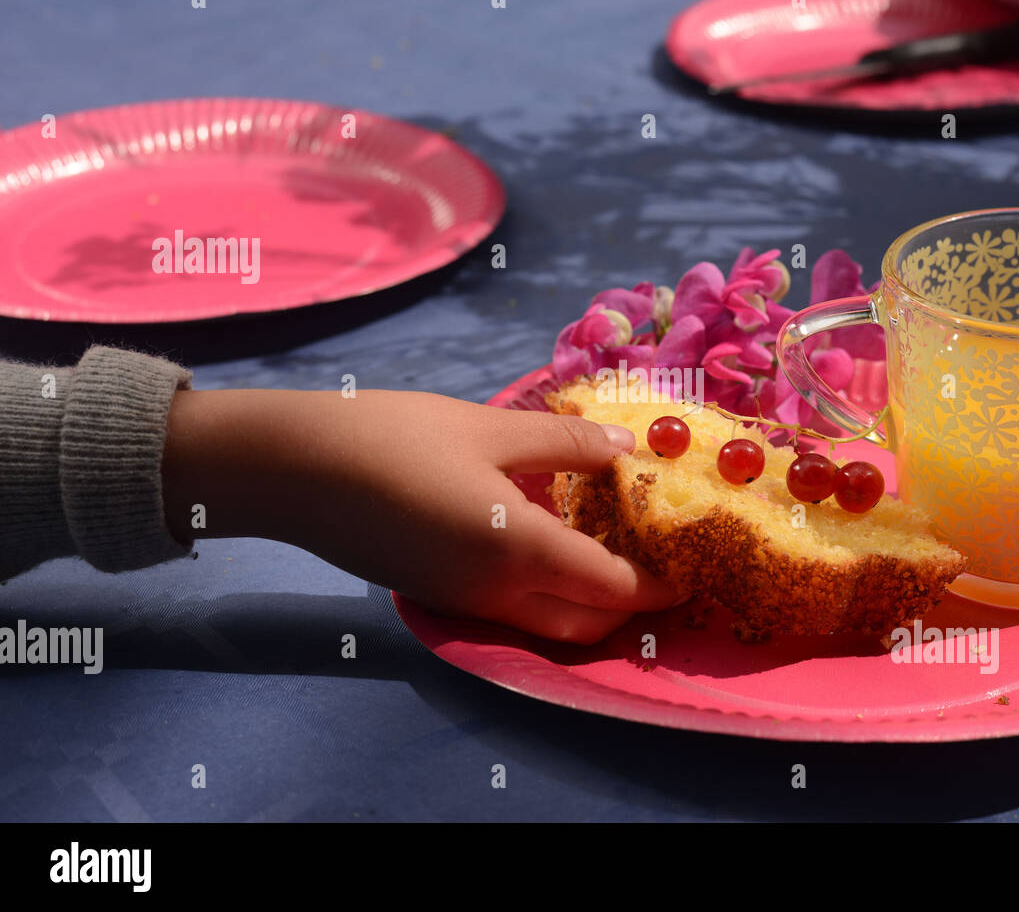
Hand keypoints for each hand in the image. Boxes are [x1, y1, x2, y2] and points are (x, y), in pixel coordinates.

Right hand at [162, 389, 682, 642]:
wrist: (293, 470)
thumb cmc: (395, 437)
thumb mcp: (489, 429)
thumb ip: (566, 443)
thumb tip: (626, 447)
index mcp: (520, 551)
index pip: (613, 588)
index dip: (658, 584)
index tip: (689, 567)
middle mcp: (496, 593)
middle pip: (586, 625)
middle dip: (630, 608)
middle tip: (656, 567)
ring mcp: (463, 602)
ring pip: (548, 625)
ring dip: (588, 605)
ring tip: (610, 556)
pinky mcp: (437, 597)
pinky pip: (510, 612)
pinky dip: (545, 595)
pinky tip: (547, 547)